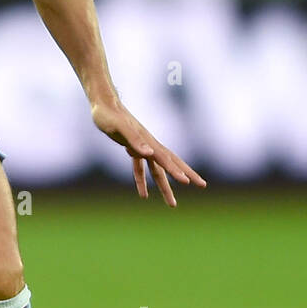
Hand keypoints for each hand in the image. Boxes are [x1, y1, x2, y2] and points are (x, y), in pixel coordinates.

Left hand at [90, 98, 206, 206]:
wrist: (103, 104)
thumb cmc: (108, 116)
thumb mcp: (119, 128)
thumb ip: (134, 140)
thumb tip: (149, 153)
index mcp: (148, 142)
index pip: (165, 159)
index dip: (176, 171)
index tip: (187, 182)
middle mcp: (149, 145)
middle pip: (171, 163)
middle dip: (185, 175)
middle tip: (203, 185)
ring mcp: (142, 147)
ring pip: (158, 171)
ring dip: (165, 187)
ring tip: (172, 204)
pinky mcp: (133, 148)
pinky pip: (141, 168)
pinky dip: (142, 180)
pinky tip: (143, 194)